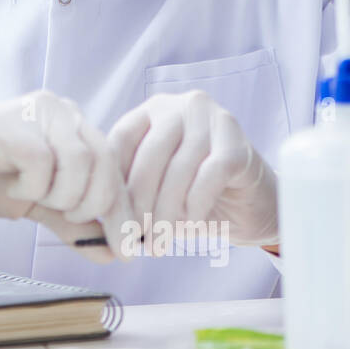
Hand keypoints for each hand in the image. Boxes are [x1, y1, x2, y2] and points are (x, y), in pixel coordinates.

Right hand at [0, 91, 135, 262]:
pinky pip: (40, 162)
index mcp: (75, 127)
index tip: (125, 250)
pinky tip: (13, 184)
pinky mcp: (12, 122)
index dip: (123, 212)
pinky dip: (31, 185)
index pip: (115, 168)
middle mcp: (62, 111)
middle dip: (88, 204)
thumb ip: (73, 223)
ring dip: (59, 194)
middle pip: (104, 164)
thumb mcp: (39, 204)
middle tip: (59, 212)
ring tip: (32, 195)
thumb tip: (110, 255)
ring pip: (78, 161)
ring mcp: (37, 112)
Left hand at [106, 90, 278, 249]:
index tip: (106, 219)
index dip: (112, 183)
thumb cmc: (194, 195)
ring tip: (158, 242)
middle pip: (148, 155)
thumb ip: (128, 190)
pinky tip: (191, 224)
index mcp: (153, 111)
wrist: (252, 205)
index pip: (120, 141)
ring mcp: (213, 120)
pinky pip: (210, 175)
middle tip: (131, 238)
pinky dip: (196, 204)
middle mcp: (181, 106)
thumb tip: (97, 217)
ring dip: (165, 211)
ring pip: (179, 168)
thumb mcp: (154, 189)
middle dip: (138, 202)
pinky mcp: (239, 143)